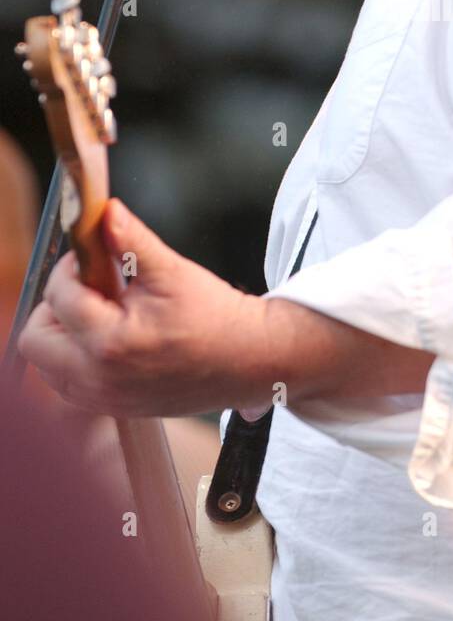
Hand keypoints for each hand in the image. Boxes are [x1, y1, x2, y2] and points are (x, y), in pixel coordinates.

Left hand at [17, 199, 269, 417]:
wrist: (248, 361)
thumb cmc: (216, 317)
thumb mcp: (172, 271)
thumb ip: (132, 240)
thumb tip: (105, 211)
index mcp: (112, 342)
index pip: (59, 297)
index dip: (70, 268)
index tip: (91, 258)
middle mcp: (100, 378)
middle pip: (35, 341)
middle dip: (55, 307)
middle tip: (88, 290)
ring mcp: (105, 400)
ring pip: (46, 366)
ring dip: (61, 335)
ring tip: (101, 314)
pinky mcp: (113, 410)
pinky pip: (68, 385)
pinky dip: (74, 359)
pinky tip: (108, 339)